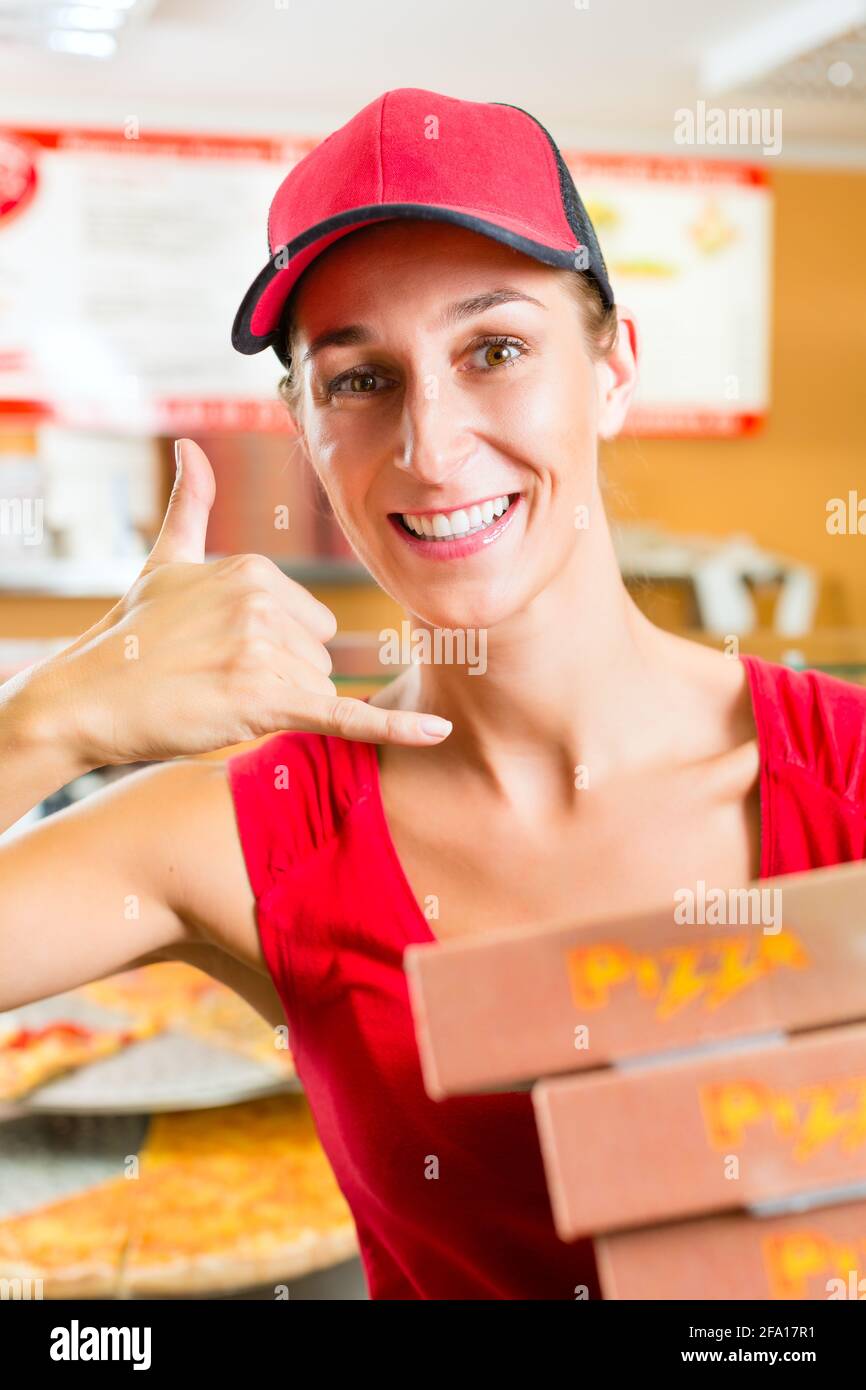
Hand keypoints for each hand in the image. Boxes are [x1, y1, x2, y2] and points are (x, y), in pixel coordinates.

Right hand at [28, 439, 452, 765]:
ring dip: (275, 705)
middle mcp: (267, 603)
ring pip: (316, 691)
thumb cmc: (131, 634)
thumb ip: (192, 507)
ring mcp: (268, 652)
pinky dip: (394, 729)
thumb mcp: (166, 562)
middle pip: (318, 656)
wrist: (89, 696)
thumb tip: (188, 449)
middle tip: (216, 678)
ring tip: (216, 696)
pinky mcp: (268, 701)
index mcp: (257, 569)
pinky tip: (438, 733)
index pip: (313, 621)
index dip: (275, 648)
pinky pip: (346, 715)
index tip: (222, 651)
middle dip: (278, 678)